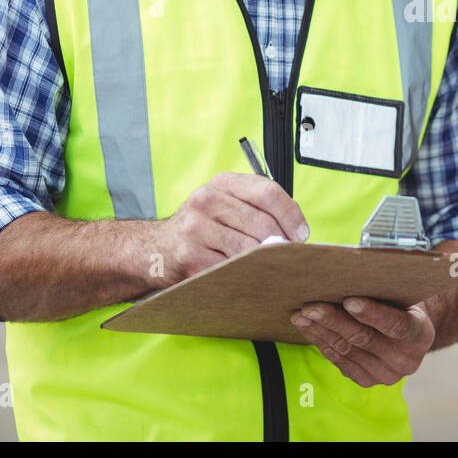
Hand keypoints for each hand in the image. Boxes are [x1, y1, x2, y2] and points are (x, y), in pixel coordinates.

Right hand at [157, 173, 308, 283]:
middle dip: (282, 243)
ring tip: (269, 267)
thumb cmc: (202, 228)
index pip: (268, 192)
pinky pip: (230, 268)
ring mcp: (196, 226)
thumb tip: (297, 230)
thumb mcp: (227, 205)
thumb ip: (259, 208)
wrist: (156, 249)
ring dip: (264, 261)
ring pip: (249, 248)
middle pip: (262, 222)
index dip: (291, 215)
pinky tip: (245, 276)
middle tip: (289, 257)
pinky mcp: (190, 255)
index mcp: (223, 182)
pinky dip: (244, 274)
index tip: (301, 234)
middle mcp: (207, 199)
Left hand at [290, 297, 434, 386]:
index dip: (372, 314)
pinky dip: (321, 343)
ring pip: (347, 350)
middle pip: (364, 339)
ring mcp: (385, 374)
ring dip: (320, 331)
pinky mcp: (366, 380)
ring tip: (301, 315)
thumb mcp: (402, 294)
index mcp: (420, 334)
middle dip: (334, 320)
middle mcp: (406, 360)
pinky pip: (339, 361)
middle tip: (310, 306)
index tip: (348, 301)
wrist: (406, 333)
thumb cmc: (401, 304)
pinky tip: (309, 328)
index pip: (396, 325)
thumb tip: (355, 267)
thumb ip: (386, 287)